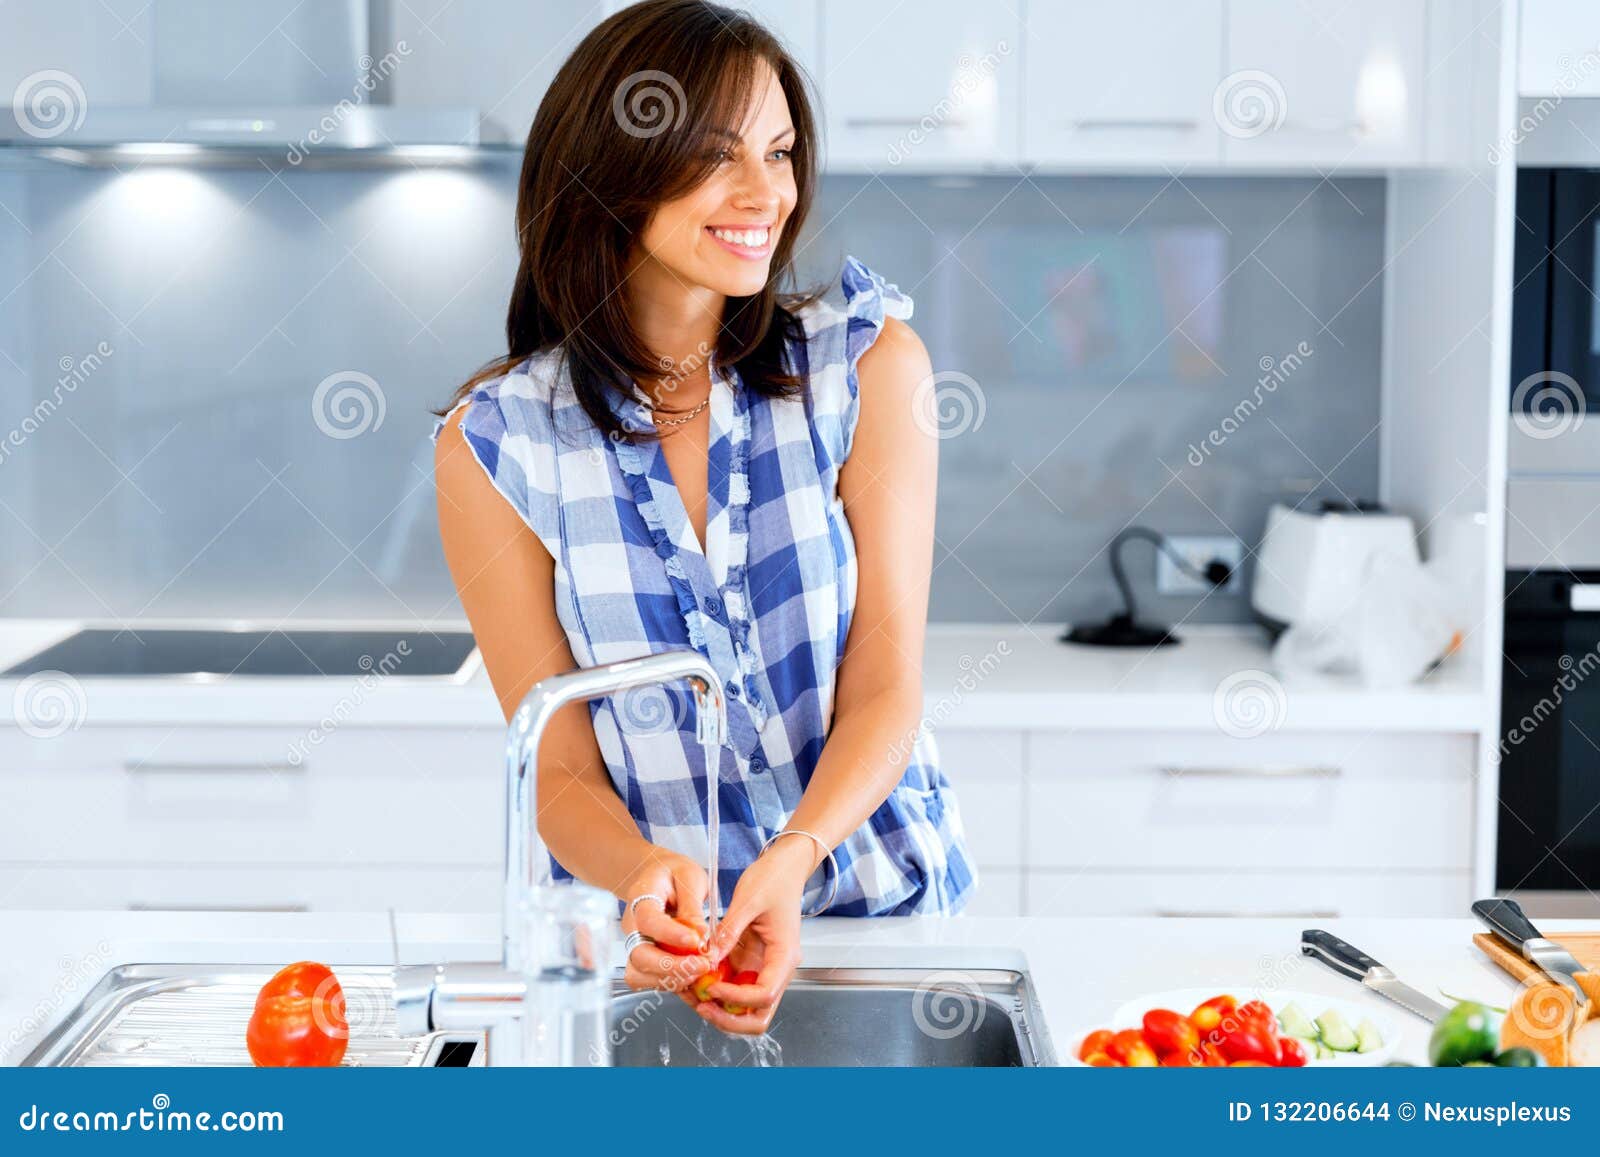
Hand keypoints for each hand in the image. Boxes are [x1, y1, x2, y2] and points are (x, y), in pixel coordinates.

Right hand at [619, 849, 715, 995]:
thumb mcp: (689, 876)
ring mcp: (636, 944)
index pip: (649, 920)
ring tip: (700, 973)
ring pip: (640, 974)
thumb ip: (692, 905)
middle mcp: (632, 926)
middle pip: (639, 955)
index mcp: (641, 898)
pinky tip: (694, 980)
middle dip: (671, 967)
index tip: (695, 940)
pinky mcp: (644, 959)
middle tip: (702, 965)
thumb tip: (700, 935)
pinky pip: (650, 981)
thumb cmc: (673, 873)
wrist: (656, 876)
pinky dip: (672, 985)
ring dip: (672, 979)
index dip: (670, 934)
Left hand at [699, 836, 809, 1034]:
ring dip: (720, 1009)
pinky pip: (734, 988)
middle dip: (729, 1018)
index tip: (710, 987)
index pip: (764, 995)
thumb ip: (729, 931)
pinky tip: (696, 981)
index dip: (735, 998)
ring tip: (693, 993)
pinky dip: (716, 992)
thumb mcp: (748, 900)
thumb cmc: (774, 879)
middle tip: (701, 1005)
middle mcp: (777, 969)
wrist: (784, 868)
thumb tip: (708, 957)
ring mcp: (763, 968)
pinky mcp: (750, 963)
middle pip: (758, 1015)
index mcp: (784, 955)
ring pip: (745, 1008)